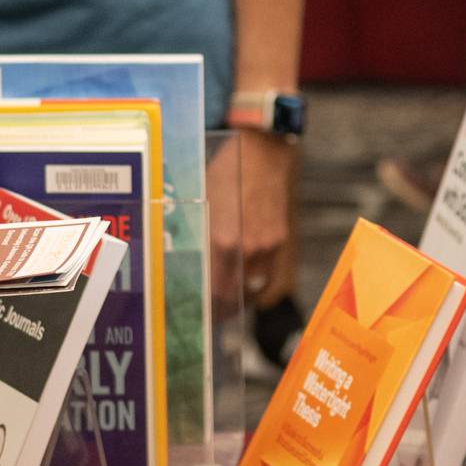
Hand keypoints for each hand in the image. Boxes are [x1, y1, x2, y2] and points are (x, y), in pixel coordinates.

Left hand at [213, 126, 296, 308]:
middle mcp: (247, 248)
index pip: (215, 290)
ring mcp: (267, 245)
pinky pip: (268, 272)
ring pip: (254, 287)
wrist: (262, 152)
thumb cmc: (225, 171)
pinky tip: (247, 283)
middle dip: (221, 309)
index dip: (208, 308)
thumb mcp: (201, 202)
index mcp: (223, 240)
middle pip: (234, 295)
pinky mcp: (280, 238)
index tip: (200, 313)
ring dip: (240, 299)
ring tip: (228, 303)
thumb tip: (185, 260)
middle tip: (211, 313)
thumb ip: (197, 234)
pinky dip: (257, 283)